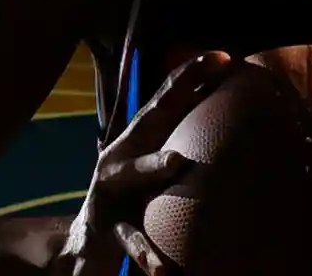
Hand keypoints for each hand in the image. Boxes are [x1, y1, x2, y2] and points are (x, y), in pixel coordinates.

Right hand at [59, 51, 232, 275]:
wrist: (85, 243)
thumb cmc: (132, 196)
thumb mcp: (155, 164)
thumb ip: (181, 138)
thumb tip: (227, 112)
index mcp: (139, 139)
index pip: (168, 99)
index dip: (193, 75)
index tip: (224, 56)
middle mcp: (123, 155)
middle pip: (149, 121)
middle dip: (177, 94)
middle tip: (209, 77)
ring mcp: (112, 190)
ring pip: (134, 174)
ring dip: (153, 165)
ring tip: (176, 162)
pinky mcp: (109, 227)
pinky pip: (130, 238)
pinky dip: (145, 251)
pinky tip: (161, 267)